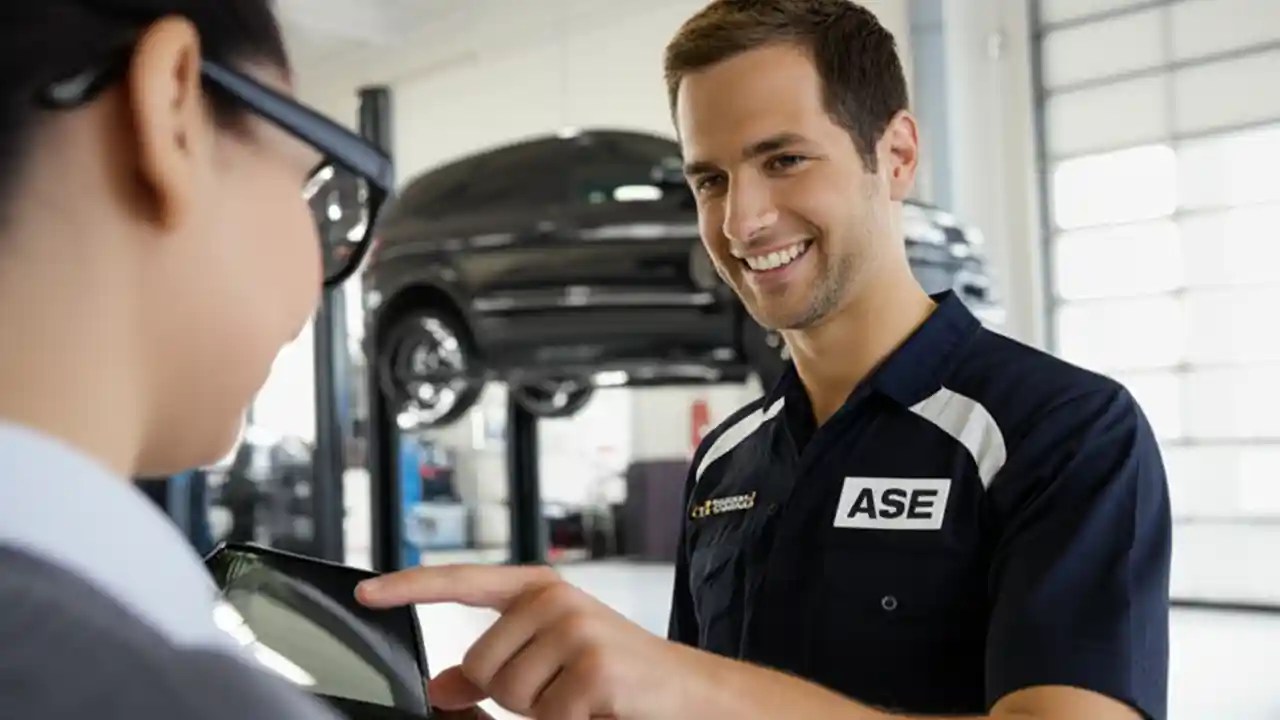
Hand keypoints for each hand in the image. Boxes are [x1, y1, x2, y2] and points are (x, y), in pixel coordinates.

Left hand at [355, 564, 701, 719]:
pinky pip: (545, 715)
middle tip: (561, 687)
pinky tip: (596, 707)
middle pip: (479, 663)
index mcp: (541, 591)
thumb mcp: (551, 660)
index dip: (410, 587)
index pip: (463, 582)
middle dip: (511, 692)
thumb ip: (494, 668)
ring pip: (508, 692)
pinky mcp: (594, 668)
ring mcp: (576, 630)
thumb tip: (441, 687)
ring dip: (541, 711)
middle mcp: (556, 600)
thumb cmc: (618, 674)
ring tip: (581, 696)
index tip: (366, 595)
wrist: (688, 692)